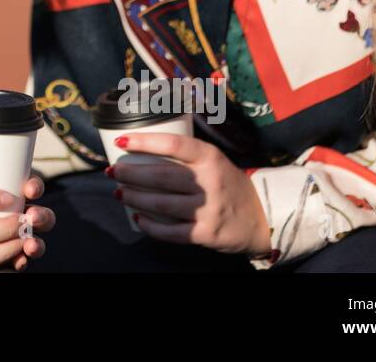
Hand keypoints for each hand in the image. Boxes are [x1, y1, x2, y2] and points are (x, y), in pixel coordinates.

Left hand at [108, 132, 270, 255]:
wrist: (262, 218)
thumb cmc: (229, 184)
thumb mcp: (215, 161)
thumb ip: (187, 155)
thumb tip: (143, 147)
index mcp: (210, 157)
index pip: (173, 144)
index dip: (144, 141)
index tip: (121, 141)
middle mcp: (209, 182)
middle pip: (161, 176)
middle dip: (130, 174)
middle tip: (113, 172)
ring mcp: (207, 209)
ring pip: (161, 203)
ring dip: (135, 198)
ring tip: (119, 193)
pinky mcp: (205, 233)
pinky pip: (170, 231)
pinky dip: (150, 226)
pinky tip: (138, 218)